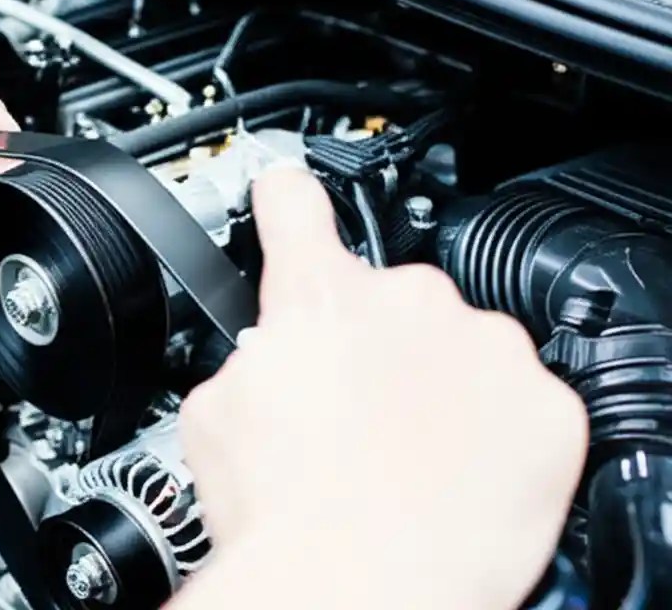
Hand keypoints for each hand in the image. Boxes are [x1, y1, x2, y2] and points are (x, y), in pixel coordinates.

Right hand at [175, 168, 587, 609]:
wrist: (358, 589)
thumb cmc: (284, 515)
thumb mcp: (216, 415)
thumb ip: (254, 358)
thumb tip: (271, 361)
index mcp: (317, 297)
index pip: (297, 210)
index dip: (288, 199)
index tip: (291, 191)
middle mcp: (406, 301)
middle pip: (388, 299)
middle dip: (371, 347)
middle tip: (351, 420)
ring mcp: (484, 348)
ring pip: (458, 349)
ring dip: (435, 388)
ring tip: (402, 462)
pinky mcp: (544, 407)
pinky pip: (517, 402)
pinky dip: (492, 434)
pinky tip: (450, 478)